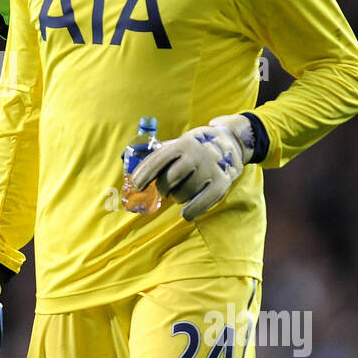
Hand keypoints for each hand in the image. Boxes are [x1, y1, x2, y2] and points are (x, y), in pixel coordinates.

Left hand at [130, 113, 254, 219]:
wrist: (229, 144)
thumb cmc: (194, 149)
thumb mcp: (177, 145)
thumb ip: (157, 155)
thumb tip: (127, 161)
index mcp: (181, 145)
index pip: (157, 161)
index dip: (144, 174)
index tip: (136, 186)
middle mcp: (196, 156)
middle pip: (169, 180)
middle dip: (163, 188)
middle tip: (166, 189)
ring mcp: (209, 170)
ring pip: (182, 194)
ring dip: (177, 197)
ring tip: (182, 191)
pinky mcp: (221, 183)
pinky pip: (200, 204)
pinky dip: (190, 212)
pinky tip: (185, 214)